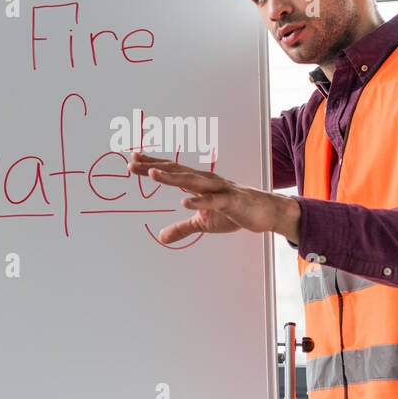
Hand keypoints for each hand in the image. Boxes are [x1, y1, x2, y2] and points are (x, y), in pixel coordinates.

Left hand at [126, 151, 299, 244]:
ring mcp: (219, 190)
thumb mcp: (203, 223)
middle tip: (132, 163)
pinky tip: (185, 202)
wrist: (265, 212)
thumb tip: (161, 238)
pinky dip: (199, 201)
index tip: (132, 160)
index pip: (172, 171)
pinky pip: (213, 202)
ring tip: (152, 174)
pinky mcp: (231, 202)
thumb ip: (181, 228)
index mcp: (198, 183)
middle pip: (176, 171)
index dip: (152, 165)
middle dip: (154, 167)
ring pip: (191, 182)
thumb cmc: (234, 212)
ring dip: (171, 178)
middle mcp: (206, 181)